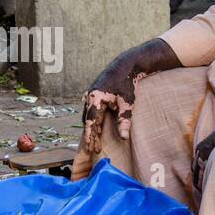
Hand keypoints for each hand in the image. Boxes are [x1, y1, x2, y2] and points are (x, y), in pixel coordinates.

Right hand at [79, 38, 178, 154]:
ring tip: (95, 141)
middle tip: (94, 149)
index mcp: (95, 98)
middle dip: (90, 135)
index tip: (91, 148)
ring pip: (88, 115)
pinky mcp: (94, 93)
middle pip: (87, 120)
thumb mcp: (127, 103)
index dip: (90, 136)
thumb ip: (124, 121)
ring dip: (91, 128)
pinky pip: (91, 109)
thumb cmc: (127, 83)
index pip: (90, 122)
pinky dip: (93, 120)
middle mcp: (89, 96)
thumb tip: (123, 138)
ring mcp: (90, 94)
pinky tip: (96, 127)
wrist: (126, 65)